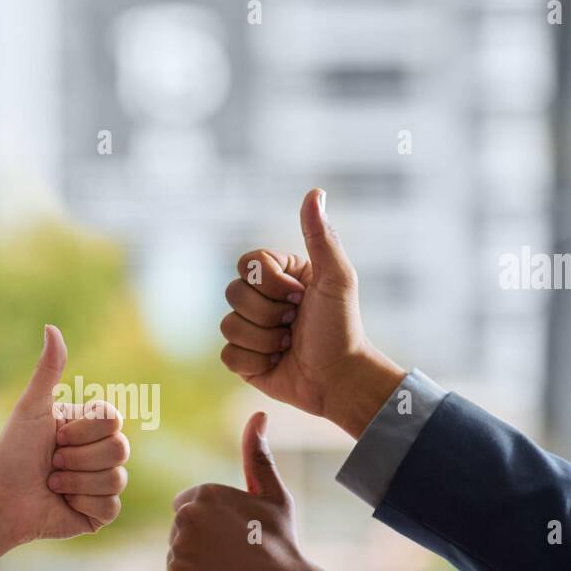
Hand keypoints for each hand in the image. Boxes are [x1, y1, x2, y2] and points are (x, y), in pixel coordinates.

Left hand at [0, 325, 128, 570]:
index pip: (114, 420)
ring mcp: (105, 484)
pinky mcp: (101, 514)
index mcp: (92, 428)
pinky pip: (110, 507)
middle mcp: (103, 453)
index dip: (83, 431)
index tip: (56, 436)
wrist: (1, 498)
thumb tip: (51, 328)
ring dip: (75, 482)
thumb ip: (47, 370)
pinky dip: (81, 504)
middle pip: (120, 449)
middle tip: (52, 462)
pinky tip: (62, 503)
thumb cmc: (13, 451)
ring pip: (115, 478)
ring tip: (51, 483)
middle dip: (77, 458)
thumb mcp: (31, 408)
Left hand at [164, 411, 339, 570]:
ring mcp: (180, 548)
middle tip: (233, 558)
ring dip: (195, 570)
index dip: (210, 526)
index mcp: (205, 493)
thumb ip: (257, 456)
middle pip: (179, 533)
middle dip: (199, 547)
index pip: (186, 508)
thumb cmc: (282, 542)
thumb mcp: (273, 495)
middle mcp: (187, 516)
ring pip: (176, 559)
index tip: (235, 538)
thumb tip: (258, 415)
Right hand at [221, 189, 404, 436]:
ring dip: (264, 341)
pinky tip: (277, 363)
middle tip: (295, 323)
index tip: (300, 295)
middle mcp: (261, 299)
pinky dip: (255, 362)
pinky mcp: (244, 360)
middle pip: (232, 294)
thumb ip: (321, 236)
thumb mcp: (337, 278)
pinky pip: (228, 355)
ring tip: (288, 345)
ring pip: (228, 326)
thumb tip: (315, 192)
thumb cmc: (342, 327)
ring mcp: (250, 329)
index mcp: (280, 275)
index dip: (270, 283)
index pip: (247, 264)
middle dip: (268, 314)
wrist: (339, 379)